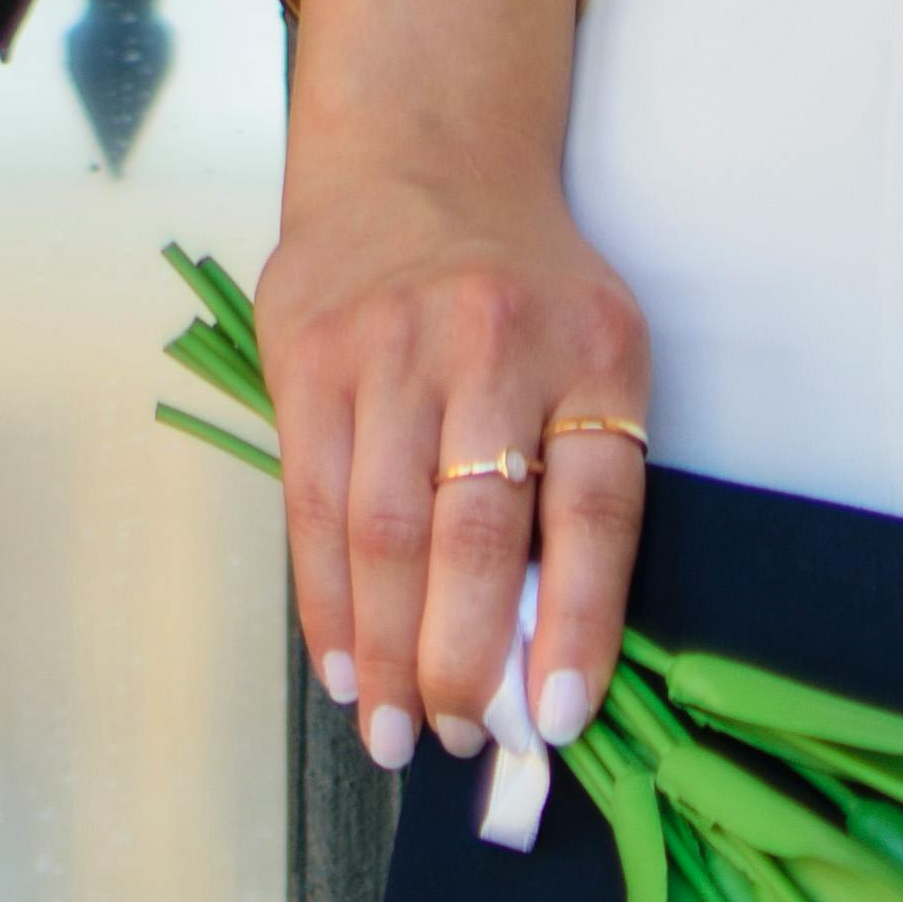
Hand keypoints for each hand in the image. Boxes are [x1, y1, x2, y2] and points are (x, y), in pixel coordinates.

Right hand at [258, 68, 648, 774]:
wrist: (423, 160)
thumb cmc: (526, 298)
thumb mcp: (590, 364)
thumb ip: (577, 491)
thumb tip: (542, 662)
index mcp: (591, 353)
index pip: (593, 513)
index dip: (577, 627)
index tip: (559, 719)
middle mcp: (490, 343)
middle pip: (473, 536)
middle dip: (464, 661)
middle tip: (465, 740)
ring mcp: (390, 347)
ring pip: (383, 533)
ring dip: (388, 653)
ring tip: (397, 736)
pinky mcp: (309, 357)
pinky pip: (315, 507)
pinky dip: (328, 605)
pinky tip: (345, 673)